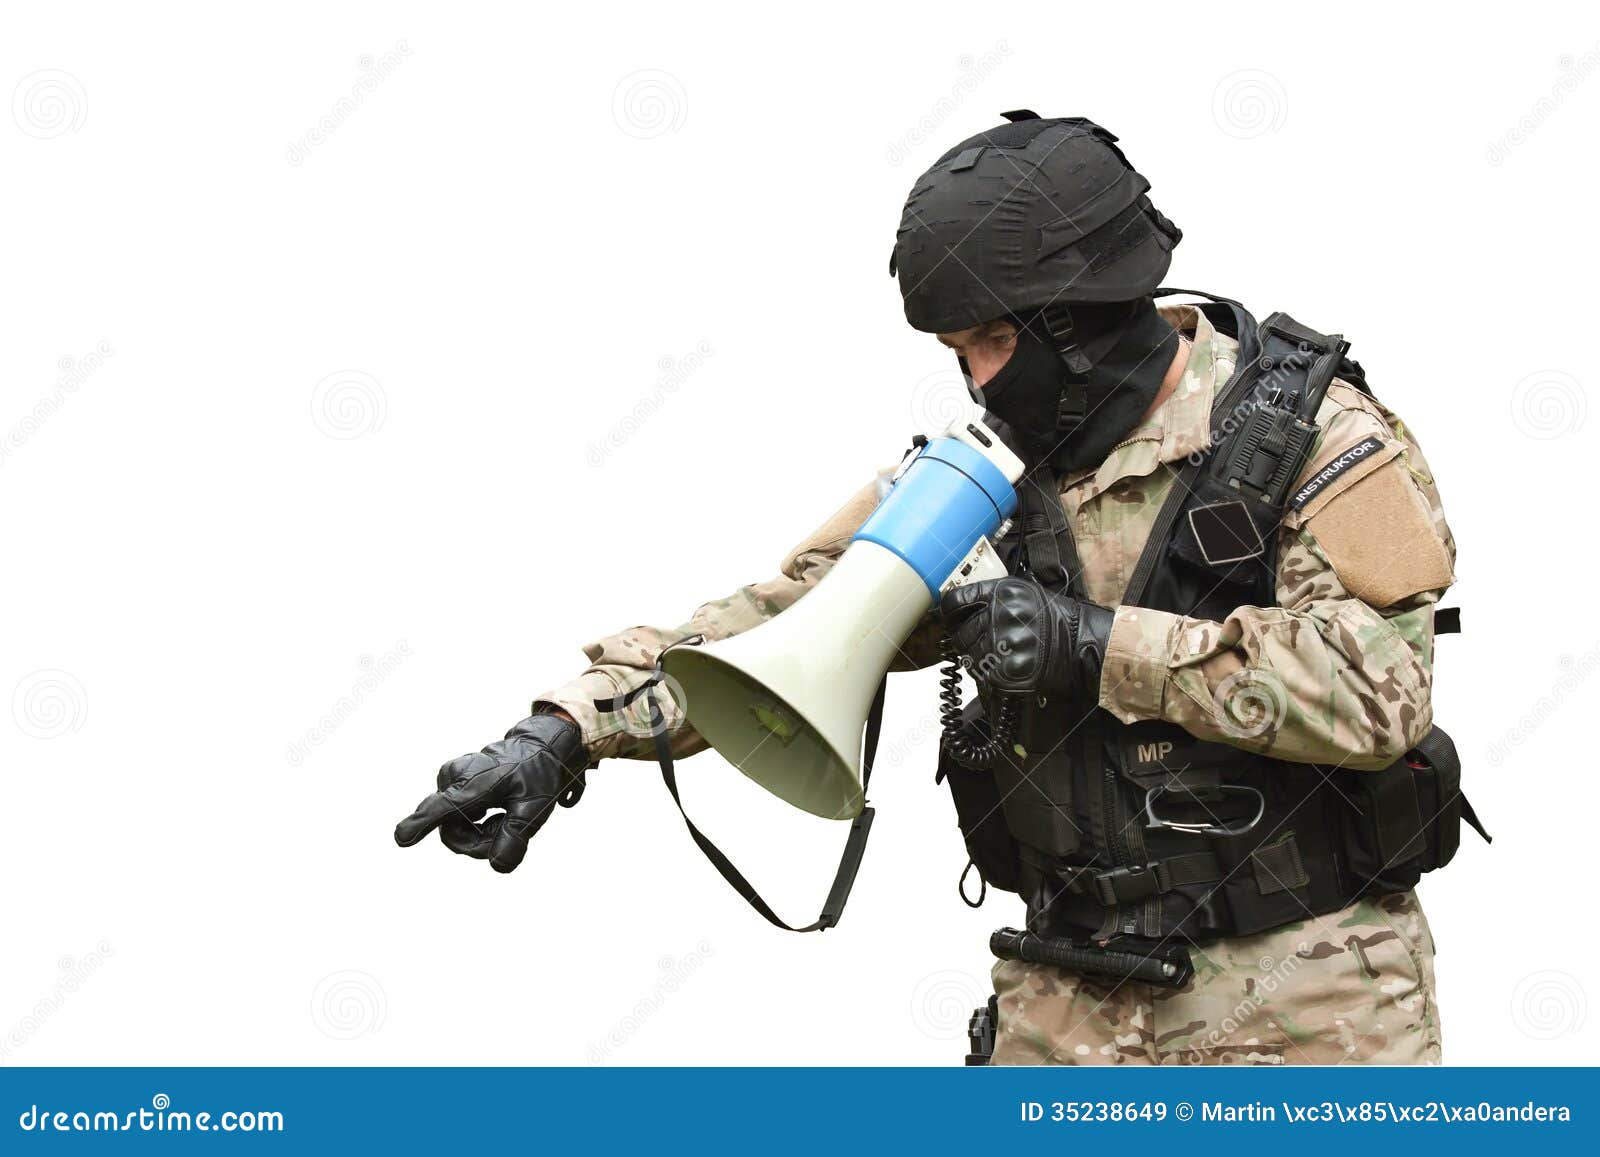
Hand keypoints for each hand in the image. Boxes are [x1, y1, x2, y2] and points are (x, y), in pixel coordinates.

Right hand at [394, 713, 587, 873]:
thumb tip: (497, 865)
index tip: (401, 838)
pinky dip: (475, 820)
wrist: (537, 747)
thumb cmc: (536, 775)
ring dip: (479, 830)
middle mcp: (453, 778)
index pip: (443, 808)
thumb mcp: (534, 807)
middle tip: (507, 825)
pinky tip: (493, 807)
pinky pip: (454, 816)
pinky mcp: (450, 783)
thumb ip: (515, 836)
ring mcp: (449, 779)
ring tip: (503, 811)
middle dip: (479, 840)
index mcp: (473, 783)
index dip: (420, 826)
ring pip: (453, 826)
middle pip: (452, 832)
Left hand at [938, 576, 1113, 697]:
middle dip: (965, 639)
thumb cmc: (1055, 618)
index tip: (951, 617)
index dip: (949, 612)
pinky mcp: (1006, 671)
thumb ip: (993, 597)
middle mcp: (999, 616)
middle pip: (959, 633)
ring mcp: (1002, 645)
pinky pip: (982, 675)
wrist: (1082, 644)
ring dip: (977, 658)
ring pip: (968, 657)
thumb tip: (959, 606)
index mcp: (1002, 592)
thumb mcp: (1025, 593)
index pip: (955, 601)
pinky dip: (989, 674)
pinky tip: (1005, 667)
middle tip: (979, 641)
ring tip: (997, 654)